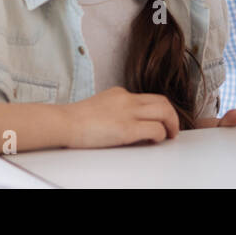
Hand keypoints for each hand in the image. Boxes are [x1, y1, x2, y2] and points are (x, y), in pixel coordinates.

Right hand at [61, 86, 180, 147]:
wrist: (62, 122)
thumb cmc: (74, 120)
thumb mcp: (99, 106)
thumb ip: (114, 109)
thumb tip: (124, 121)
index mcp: (120, 94)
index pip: (148, 97)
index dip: (159, 109)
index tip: (161, 119)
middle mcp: (128, 100)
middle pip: (162, 101)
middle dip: (172, 115)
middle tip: (173, 128)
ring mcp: (128, 113)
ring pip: (164, 112)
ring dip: (172, 124)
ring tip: (170, 134)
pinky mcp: (127, 129)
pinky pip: (155, 129)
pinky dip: (160, 134)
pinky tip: (156, 140)